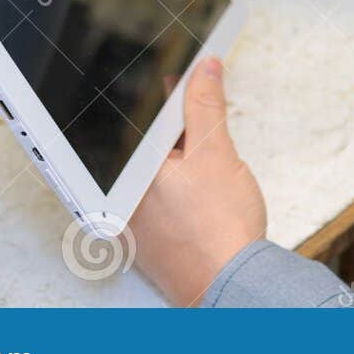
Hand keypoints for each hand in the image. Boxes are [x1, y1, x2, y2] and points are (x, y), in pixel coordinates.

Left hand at [130, 57, 266, 306]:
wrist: (232, 283)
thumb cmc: (220, 227)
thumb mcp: (217, 151)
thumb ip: (206, 106)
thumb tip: (204, 70)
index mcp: (128, 174)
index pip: (144, 121)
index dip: (169, 96)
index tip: (186, 81)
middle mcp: (122, 199)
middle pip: (145, 147)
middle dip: (174, 129)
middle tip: (201, 116)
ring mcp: (133, 223)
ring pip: (152, 174)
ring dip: (177, 159)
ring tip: (207, 162)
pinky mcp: (148, 241)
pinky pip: (157, 200)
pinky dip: (177, 188)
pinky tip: (203, 193)